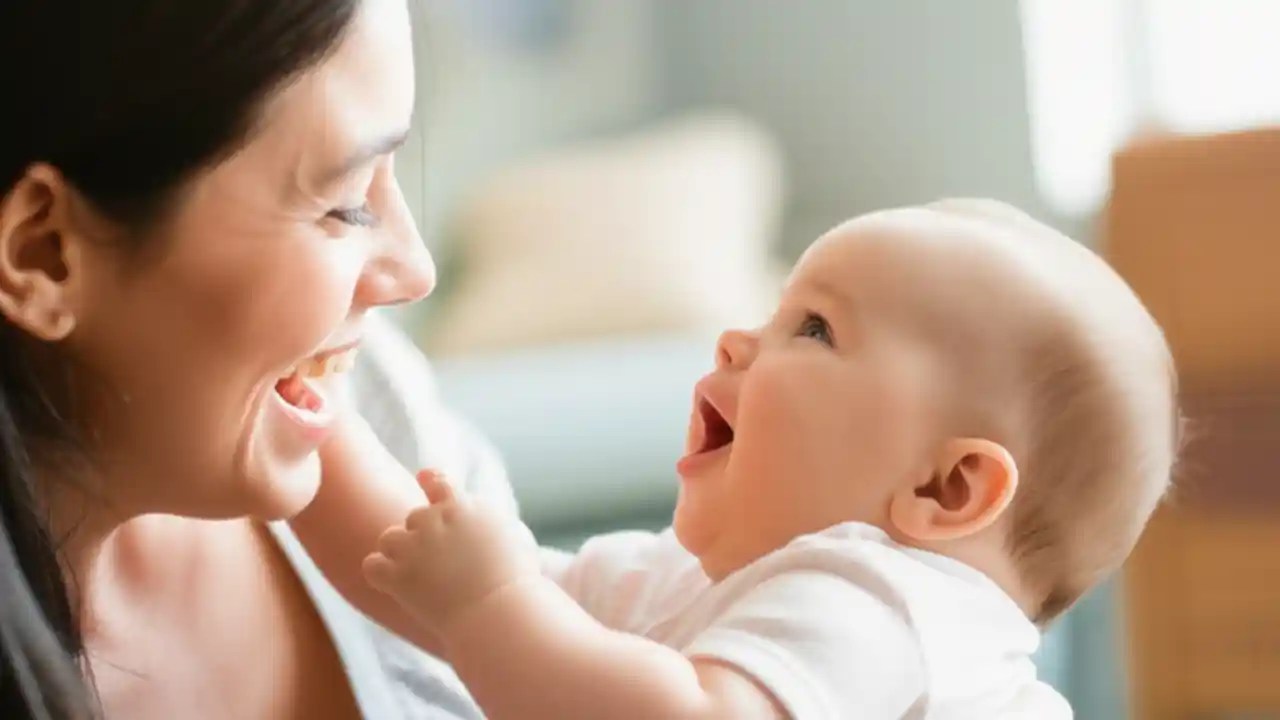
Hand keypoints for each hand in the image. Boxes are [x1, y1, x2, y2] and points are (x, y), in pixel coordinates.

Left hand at [362, 470, 539, 634]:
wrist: (499, 611)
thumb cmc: (517, 582)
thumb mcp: (516, 537)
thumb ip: (491, 524)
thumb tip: (480, 525)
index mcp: (464, 506)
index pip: (438, 481)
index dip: (429, 480)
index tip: (424, 479)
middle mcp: (435, 518)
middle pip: (414, 517)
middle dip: (422, 536)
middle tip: (439, 564)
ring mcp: (414, 545)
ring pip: (388, 538)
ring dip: (397, 553)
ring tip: (414, 575)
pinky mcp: (399, 575)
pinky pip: (372, 565)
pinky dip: (379, 574)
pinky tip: (392, 585)